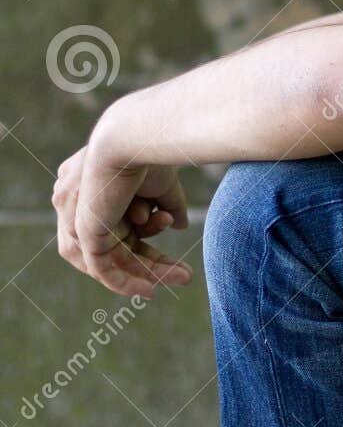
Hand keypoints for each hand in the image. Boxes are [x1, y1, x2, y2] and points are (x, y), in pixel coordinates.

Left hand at [53, 142, 193, 298]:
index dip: (147, 247)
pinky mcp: (82, 231)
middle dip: (150, 264)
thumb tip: (178, 224)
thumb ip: (167, 205)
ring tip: (180, 278)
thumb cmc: (150, 151)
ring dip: (145, 274)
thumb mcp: (160, 186)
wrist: (136, 137)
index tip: (175, 261)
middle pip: (114, 247)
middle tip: (183, 275)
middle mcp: (75, 203)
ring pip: (111, 260)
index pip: (118, 228)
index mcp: (88, 186)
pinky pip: (102, 268)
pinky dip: (125, 282)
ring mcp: (75, 218)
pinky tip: (150, 289)